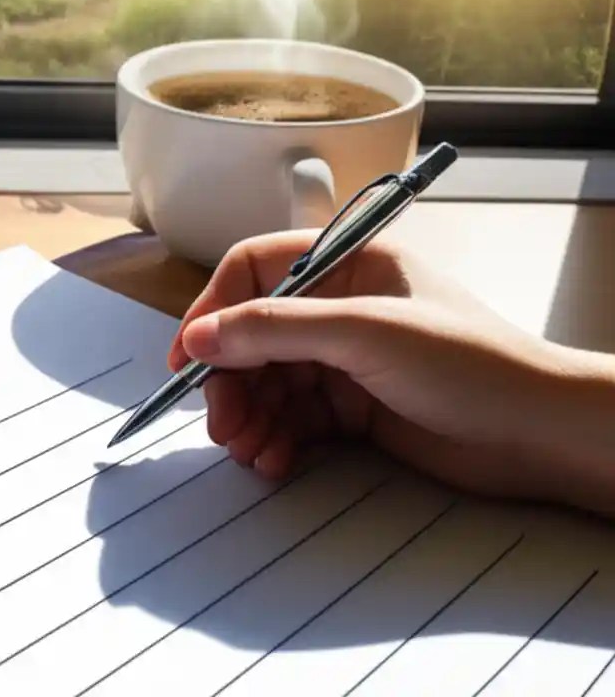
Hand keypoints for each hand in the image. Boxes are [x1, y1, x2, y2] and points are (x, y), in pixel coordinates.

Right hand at [171, 230, 614, 518]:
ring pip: (268, 383)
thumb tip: (200, 336)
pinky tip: (274, 461)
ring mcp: (345, 360)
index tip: (188, 358)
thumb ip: (275, 330)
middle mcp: (339, 307)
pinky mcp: (353, 409)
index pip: (253, 271)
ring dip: (249, 417)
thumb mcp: (363, 333)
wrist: (539, 434)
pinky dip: (275, 440)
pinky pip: (292, 419)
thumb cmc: (470, 364)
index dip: (212, 310)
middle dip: (230, 381)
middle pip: (252, 336)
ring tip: (249, 451)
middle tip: (221, 424)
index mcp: (346, 264)